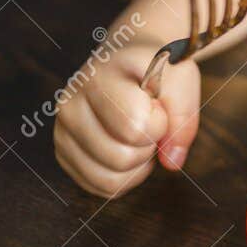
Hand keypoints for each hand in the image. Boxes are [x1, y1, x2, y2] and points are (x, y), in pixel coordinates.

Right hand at [52, 36, 201, 196]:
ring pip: (109, 180)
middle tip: (150, 122)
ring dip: (138, 166)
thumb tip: (171, 161)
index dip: (160, 123)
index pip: (135, 127)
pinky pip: (101, 187)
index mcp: (99, 78)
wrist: (129, 58)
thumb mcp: (181, 77)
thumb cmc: (157, 68)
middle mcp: (71, 105)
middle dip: (149, 146)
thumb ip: (183, 116)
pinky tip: (128, 148)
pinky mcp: (64, 153)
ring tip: (139, 135)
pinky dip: (125, 178)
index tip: (157, 104)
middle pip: (121, 158)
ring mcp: (63, 131)